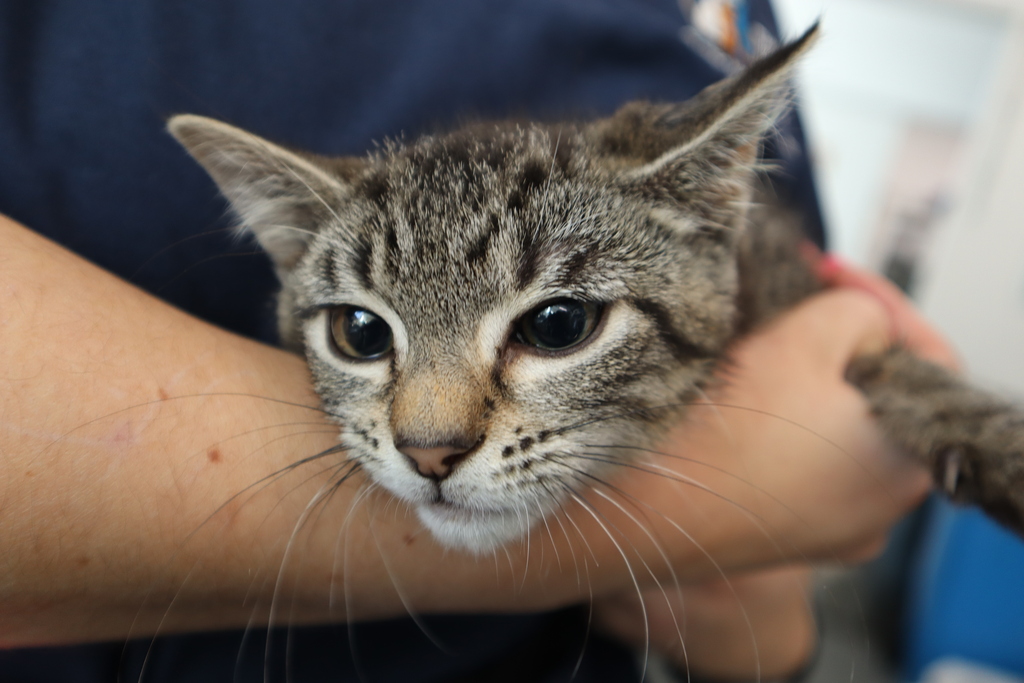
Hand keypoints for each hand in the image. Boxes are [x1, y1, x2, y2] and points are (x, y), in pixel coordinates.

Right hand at [582, 263, 952, 677]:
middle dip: (837, 342)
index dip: (881, 301)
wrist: (652, 510)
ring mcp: (831, 528)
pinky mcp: (782, 536)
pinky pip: (797, 464)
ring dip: (805, 382)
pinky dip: (781, 426)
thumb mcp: (807, 337)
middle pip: (876, 396)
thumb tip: (861, 322)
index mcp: (911, 462)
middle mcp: (883, 508)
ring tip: (763, 343)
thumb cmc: (738, 429)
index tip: (829, 270)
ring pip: (834, 431)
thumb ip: (859, 309)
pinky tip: (742, 400)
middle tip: (796, 303)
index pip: (924, 358)